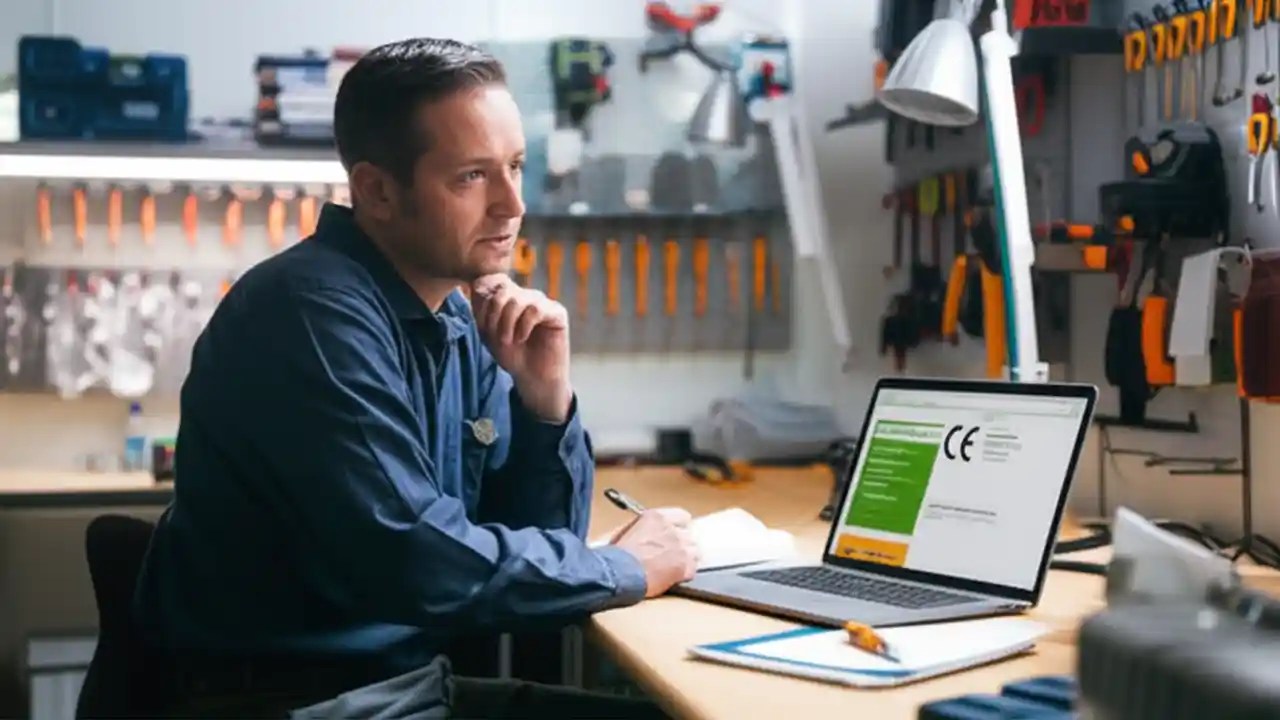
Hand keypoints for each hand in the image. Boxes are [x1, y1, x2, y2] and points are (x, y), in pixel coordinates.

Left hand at [471, 274, 571, 421]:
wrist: (533, 378)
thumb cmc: (512, 356)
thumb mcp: (488, 333)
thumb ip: (482, 309)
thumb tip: (476, 284)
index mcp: (509, 297)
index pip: (492, 284)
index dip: (483, 305)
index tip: (483, 327)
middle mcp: (525, 295)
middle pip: (502, 291)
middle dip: (494, 316)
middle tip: (497, 338)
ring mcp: (541, 302)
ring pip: (517, 299)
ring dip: (507, 323)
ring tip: (509, 341)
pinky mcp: (556, 312)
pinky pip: (535, 309)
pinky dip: (524, 325)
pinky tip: (522, 338)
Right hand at [611, 508, 700, 597]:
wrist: (619, 572)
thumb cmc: (618, 554)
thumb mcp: (629, 531)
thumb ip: (646, 528)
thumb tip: (651, 533)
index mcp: (658, 517)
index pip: (682, 517)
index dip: (679, 527)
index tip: (675, 533)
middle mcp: (673, 529)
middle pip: (689, 535)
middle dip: (681, 544)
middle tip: (671, 554)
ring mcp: (681, 548)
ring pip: (694, 552)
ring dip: (686, 559)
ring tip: (672, 567)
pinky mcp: (685, 567)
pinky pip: (693, 569)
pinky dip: (684, 574)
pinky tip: (673, 577)